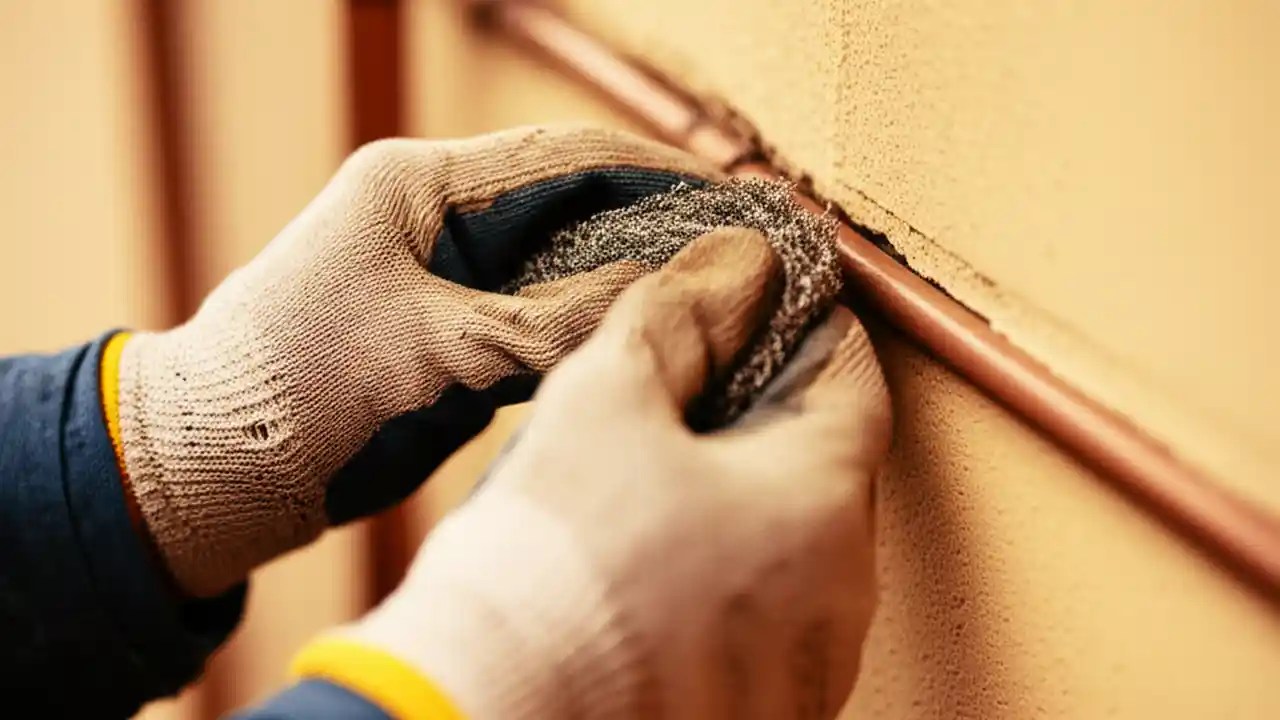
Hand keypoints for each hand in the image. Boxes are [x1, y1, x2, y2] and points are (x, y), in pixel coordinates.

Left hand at [112, 125, 714, 596]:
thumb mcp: (441, 350)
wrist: (213, 469)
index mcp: (420, 186)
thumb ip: (558, 320)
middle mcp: (435, 217)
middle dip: (653, 227)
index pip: (565, 156)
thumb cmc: (301, 391)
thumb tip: (667, 289)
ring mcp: (443, 278)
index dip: (656, 172)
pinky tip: (646, 345)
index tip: (732, 196)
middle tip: (738, 256)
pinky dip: (590, 331)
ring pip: (561, 267)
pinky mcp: (447, 335)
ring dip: (627, 281)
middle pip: (571, 206)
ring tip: (711, 299)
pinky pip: (538, 321)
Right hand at [341, 228, 892, 718]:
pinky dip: (725, 579)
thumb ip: (682, 316)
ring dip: (746, 504)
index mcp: (821, 507)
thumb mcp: (605, 399)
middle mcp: (837, 601)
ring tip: (658, 480)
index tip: (767, 301)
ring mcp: (801, 674)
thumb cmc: (548, 567)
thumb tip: (739, 264)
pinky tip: (651, 566)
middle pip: (826, 470)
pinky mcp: (755, 717)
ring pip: (793, 553)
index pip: (853, 383)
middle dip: (769, 417)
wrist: (484, 718)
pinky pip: (762, 623)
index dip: (809, 326)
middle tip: (695, 385)